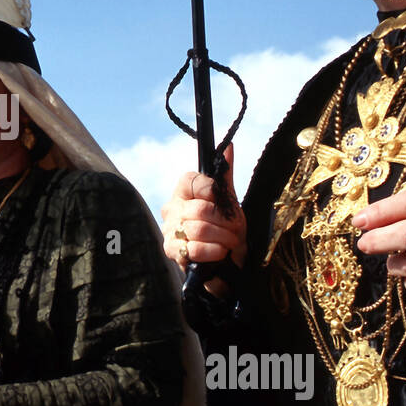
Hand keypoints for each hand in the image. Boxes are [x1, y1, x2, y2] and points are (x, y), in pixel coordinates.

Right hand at [161, 144, 246, 294]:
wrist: (225, 260)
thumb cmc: (224, 228)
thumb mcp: (228, 201)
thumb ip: (225, 176)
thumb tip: (228, 145)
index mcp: (183, 193)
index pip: (190, 180)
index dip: (209, 189)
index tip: (222, 199)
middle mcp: (172, 209)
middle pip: (199, 208)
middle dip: (225, 221)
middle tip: (236, 229)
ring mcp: (169, 231)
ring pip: (198, 229)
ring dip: (223, 238)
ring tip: (231, 242)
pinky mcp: (172, 252)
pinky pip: (194, 249)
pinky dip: (214, 251)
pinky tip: (221, 253)